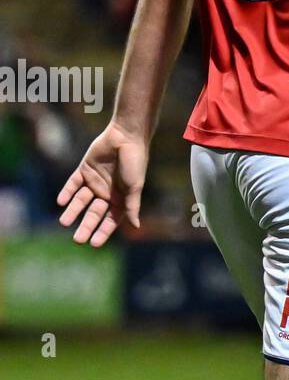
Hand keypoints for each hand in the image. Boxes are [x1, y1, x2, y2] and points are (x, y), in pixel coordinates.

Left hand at [57, 121, 148, 245]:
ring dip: (72, 211)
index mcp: (120, 197)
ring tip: (64, 222)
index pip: (110, 219)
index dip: (103, 231)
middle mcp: (107, 191)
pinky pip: (73, 184)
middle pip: (94, 213)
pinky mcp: (84, 170)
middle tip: (77, 240)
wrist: (126, 136)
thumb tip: (136, 226)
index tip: (94, 244)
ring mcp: (94, 181)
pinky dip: (66, 192)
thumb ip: (132, 206)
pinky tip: (61, 202)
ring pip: (81, 201)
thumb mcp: (135, 186)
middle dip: (86, 226)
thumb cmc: (135, 162)